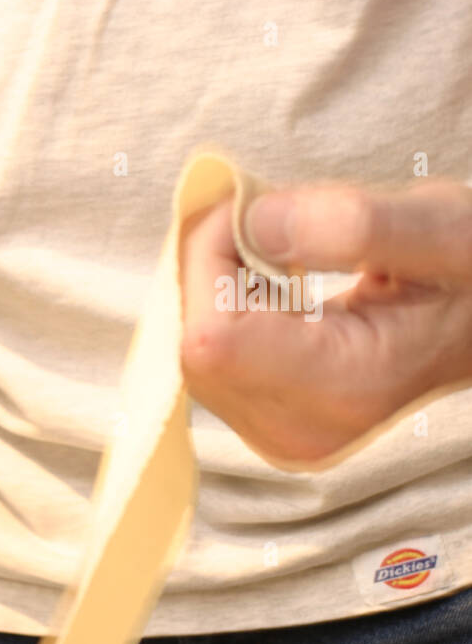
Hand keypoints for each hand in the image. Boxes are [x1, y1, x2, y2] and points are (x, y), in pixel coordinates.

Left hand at [180, 180, 471, 464]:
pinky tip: (275, 288)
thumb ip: (355, 225)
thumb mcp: (446, 231)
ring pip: (196, 355)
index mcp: (345, 388)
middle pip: (197, 347)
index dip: (211, 259)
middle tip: (268, 217)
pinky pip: (213, 365)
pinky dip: (228, 313)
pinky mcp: (269, 428)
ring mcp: (281, 438)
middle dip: (212, 268)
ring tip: (280, 251)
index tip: (253, 206)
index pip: (213, 336)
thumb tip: (254, 220)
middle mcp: (302, 430)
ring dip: (219, 288)